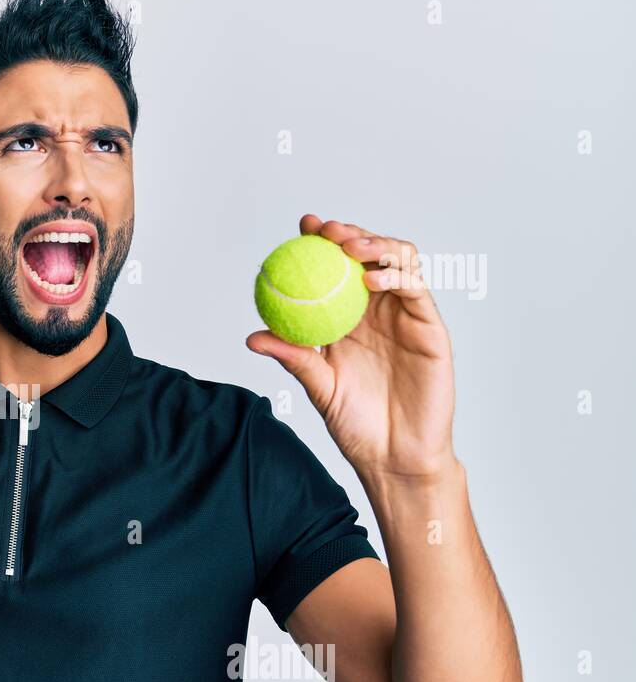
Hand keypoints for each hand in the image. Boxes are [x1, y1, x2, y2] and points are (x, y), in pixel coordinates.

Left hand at [246, 214, 456, 481]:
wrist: (394, 455)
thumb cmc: (355, 424)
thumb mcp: (318, 387)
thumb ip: (293, 358)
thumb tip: (252, 337)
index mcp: (347, 316)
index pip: (335, 268)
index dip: (322, 240)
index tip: (303, 226)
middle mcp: (378, 309)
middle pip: (369, 254)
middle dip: (349, 232)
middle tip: (326, 230)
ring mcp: (406, 315)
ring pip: (399, 261)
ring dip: (376, 243)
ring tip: (350, 246)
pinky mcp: (430, 327)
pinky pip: (416, 290)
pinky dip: (396, 275)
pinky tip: (371, 278)